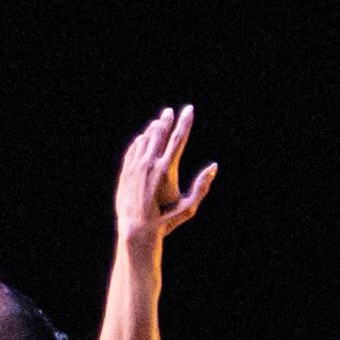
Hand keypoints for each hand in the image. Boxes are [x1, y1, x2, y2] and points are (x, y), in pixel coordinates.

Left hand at [110, 107, 215, 248]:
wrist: (136, 229)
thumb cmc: (167, 220)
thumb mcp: (190, 206)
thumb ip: (202, 186)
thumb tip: (214, 167)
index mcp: (166, 169)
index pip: (178, 139)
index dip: (185, 122)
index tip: (188, 110)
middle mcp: (149, 164)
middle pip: (159, 135)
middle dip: (166, 121)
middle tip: (170, 111)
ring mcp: (135, 168)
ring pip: (144, 141)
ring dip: (153, 130)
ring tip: (159, 122)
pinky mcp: (126, 173)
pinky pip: (133, 151)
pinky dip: (140, 142)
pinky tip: (143, 138)